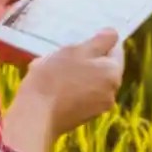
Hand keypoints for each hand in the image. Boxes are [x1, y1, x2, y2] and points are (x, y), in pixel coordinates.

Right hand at [7, 28, 124, 138]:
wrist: (36, 115)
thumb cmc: (55, 77)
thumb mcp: (76, 50)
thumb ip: (99, 41)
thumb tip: (114, 34)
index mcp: (113, 73)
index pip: (115, 50)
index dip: (99, 41)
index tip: (81, 39)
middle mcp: (112, 92)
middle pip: (103, 67)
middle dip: (87, 59)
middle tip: (65, 53)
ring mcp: (98, 108)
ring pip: (91, 81)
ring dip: (79, 73)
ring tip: (55, 69)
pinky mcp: (83, 117)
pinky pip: (82, 95)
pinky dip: (73, 88)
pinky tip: (54, 86)